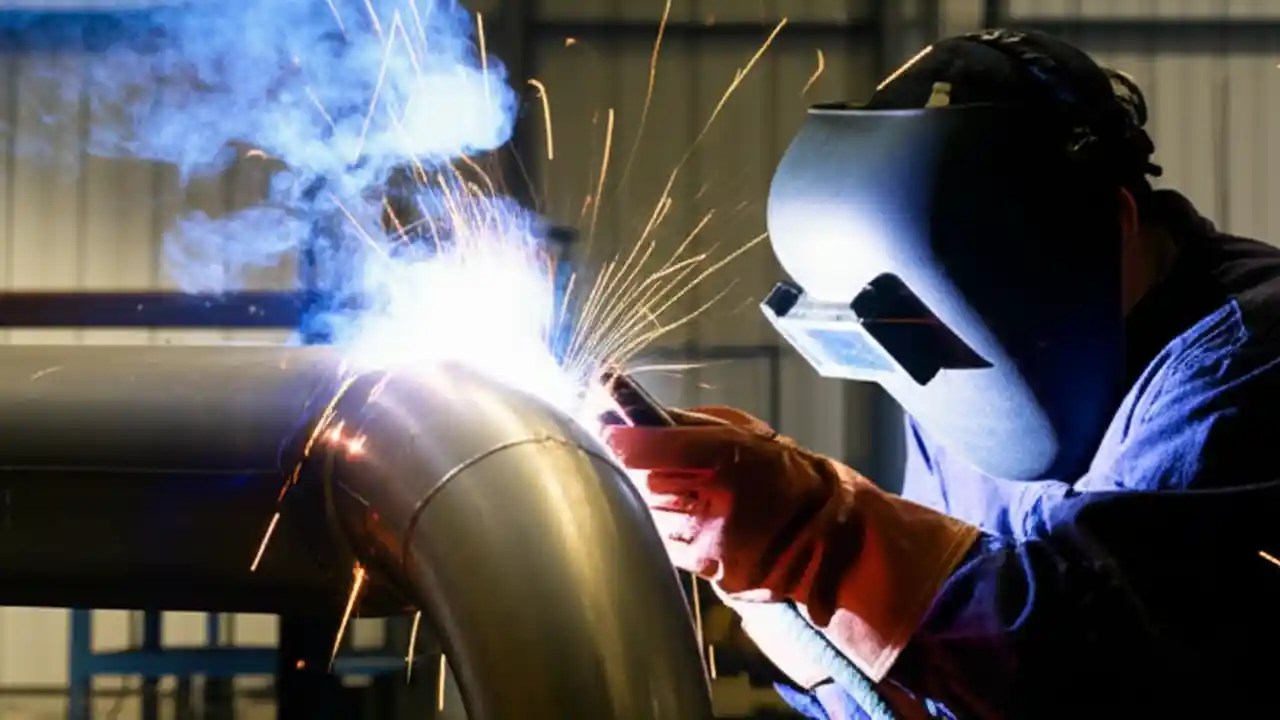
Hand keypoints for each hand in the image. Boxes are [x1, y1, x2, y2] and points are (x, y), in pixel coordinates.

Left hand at [604, 405, 980, 685]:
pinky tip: (693, 516)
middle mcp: (714, 504)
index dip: (618, 434)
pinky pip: (667, 545)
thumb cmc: (788, 474)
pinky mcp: (712, 573)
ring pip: (648, 517)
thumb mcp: (742, 432)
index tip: (604, 421)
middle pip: (637, 483)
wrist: (832, 536)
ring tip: (679, 488)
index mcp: (725, 459)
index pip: (643, 447)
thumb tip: (632, 414)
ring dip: (650, 500)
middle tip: (632, 450)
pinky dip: (669, 529)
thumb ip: (685, 424)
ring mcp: (711, 544)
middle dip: (632, 467)